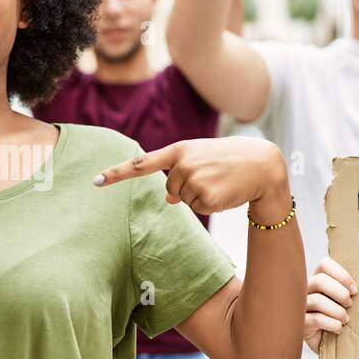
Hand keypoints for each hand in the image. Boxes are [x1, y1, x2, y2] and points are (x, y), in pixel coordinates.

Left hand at [94, 137, 287, 216]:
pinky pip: (198, 209)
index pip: (141, 164)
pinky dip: (211, 204)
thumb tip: (168, 198)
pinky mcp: (206, 196)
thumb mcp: (201, 160)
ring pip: (183, 201)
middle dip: (188, 188)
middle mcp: (183, 164)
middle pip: (170, 190)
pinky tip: (225, 191)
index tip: (95, 181)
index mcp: (179, 150)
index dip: (117, 174)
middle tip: (212, 175)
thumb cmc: (229, 160)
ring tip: (220, 181)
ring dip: (201, 196)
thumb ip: (180, 173)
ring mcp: (194, 180)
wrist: (262, 164)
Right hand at [304, 257, 357, 353]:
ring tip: (346, 319)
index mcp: (317, 281)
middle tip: (349, 303)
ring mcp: (300, 307)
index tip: (354, 290)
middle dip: (340, 292)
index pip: (324, 265)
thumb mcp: (344, 303)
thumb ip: (348, 290)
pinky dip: (332, 324)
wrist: (328, 346)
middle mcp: (305, 291)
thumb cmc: (338, 320)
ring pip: (317, 300)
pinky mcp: (300, 323)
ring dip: (338, 311)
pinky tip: (338, 329)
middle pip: (320, 280)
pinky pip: (317, 319)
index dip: (341, 275)